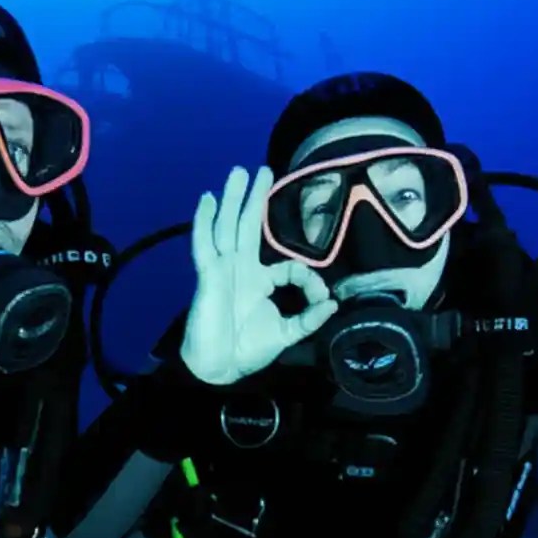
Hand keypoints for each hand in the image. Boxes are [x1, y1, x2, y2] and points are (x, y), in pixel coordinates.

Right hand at [180, 166, 337, 385]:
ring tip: (238, 172)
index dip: (309, 277)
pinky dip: (203, 221)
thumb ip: (309, 318)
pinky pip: (204, 244)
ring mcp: (223, 269)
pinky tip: (206, 199)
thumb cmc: (247, 350)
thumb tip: (333, 302)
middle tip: (263, 169)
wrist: (218, 368)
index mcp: (260, 281)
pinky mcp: (209, 276)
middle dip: (255, 198)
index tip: (321, 298)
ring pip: (227, 226)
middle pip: (247, 226)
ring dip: (232, 198)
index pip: (289, 265)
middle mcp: (241, 268)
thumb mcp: (287, 334)